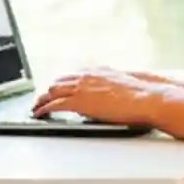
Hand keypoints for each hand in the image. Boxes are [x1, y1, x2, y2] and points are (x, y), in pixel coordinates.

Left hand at [32, 68, 164, 125]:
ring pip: (52, 90)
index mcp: (98, 70)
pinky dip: (43, 108)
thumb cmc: (143, 94)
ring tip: (36, 106)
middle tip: (43, 98)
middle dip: (50, 90)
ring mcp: (81, 87)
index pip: (72, 74)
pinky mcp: (78, 101)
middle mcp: (86, 75)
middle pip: (59, 80)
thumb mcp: (126, 83)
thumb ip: (114, 85)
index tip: (58, 87)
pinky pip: (54, 104)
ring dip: (43, 99)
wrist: (147, 98)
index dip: (63, 82)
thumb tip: (113, 92)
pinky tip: (39, 113)